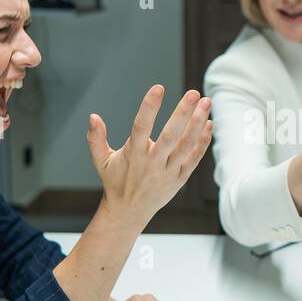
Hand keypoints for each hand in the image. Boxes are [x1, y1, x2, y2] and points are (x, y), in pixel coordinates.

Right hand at [87, 85, 211, 225]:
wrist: (128, 212)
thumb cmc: (115, 182)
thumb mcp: (101, 161)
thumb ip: (95, 138)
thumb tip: (92, 116)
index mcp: (133, 154)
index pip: (141, 127)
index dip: (149, 107)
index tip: (158, 88)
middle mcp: (152, 163)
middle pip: (170, 136)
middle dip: (183, 113)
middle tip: (193, 93)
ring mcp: (168, 172)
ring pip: (186, 146)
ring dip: (198, 123)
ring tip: (206, 102)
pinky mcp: (179, 179)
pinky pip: (194, 158)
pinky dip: (203, 141)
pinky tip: (209, 123)